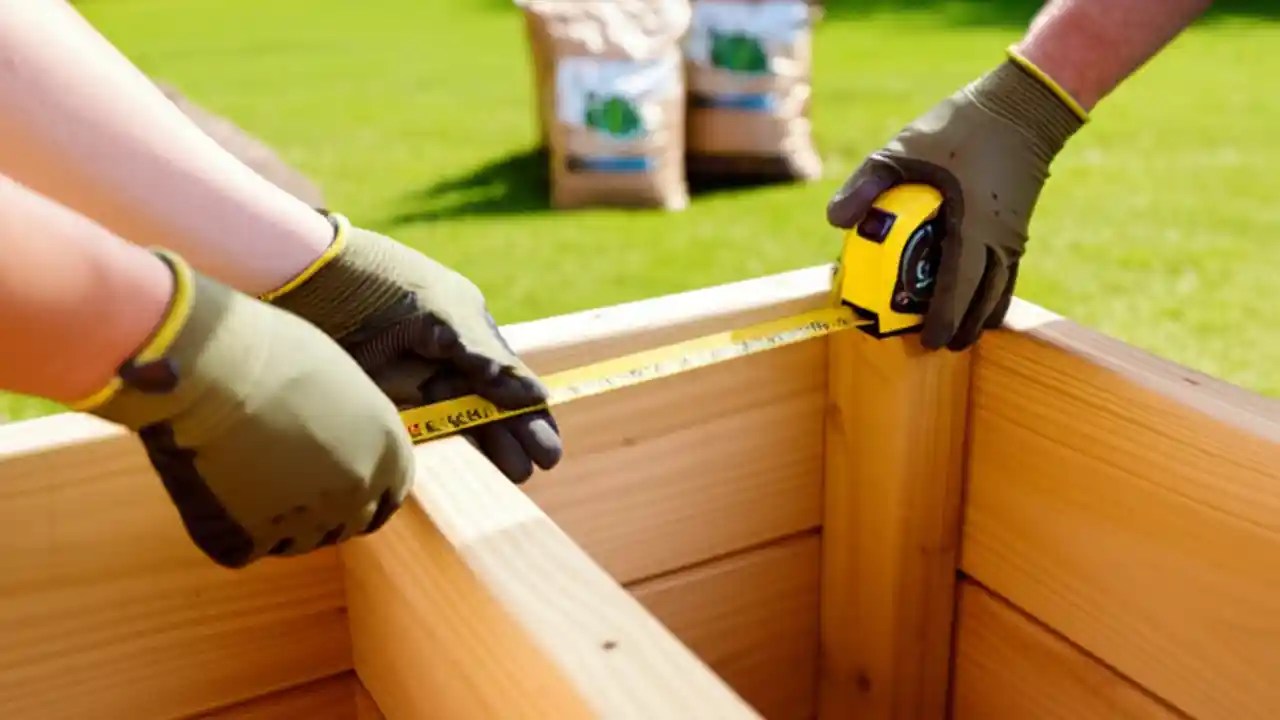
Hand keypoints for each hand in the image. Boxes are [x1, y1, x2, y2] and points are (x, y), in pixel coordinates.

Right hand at [80, 250, 414, 568]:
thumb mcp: (340, 380)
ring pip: (301, 541)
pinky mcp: (255, 537)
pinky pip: (251, 549)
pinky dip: (237, 532)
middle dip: (326, 513)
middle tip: (291, 491)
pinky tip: (221, 498)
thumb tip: (340, 435)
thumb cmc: (274, 351)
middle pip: (350, 523)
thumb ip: (352, 421)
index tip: (343, 489)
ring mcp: (310, 519)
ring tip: (251, 487)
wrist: (212, 366)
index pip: (392, 493)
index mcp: (388, 448)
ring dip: (283, 524)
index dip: (367, 495)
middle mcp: (358, 489)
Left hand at [263, 215, 561, 482]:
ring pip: (457, 414)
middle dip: (513, 433)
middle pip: (486, 399)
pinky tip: (462, 461)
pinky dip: (441, 439)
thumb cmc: (374, 280)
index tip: (548, 449)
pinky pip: (418, 422)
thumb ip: (485, 355)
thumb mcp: (439, 313)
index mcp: (462, 323)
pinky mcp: (377, 390)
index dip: (527, 412)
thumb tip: (534, 396)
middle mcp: (441, 350)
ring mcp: (409, 372)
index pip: (506, 375)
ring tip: (514, 472)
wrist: (296, 274)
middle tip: (534, 468)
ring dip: (486, 442)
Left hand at [826, 52, 1085, 349]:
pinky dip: (995, 292)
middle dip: (963, 326)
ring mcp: (1013, 234)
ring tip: (963, 334)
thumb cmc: (961, 126)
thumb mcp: (904, 150)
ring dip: (981, 314)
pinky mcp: (1018, 225)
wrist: (1024, 106)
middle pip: (984, 299)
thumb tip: (834, 221)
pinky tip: (983, 299)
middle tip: (943, 347)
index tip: (931, 342)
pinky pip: (1009, 272)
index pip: (958, 287)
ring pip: (1001, 289)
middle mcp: (998, 239)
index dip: (944, 318)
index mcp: (971, 227)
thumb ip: (867, 184)